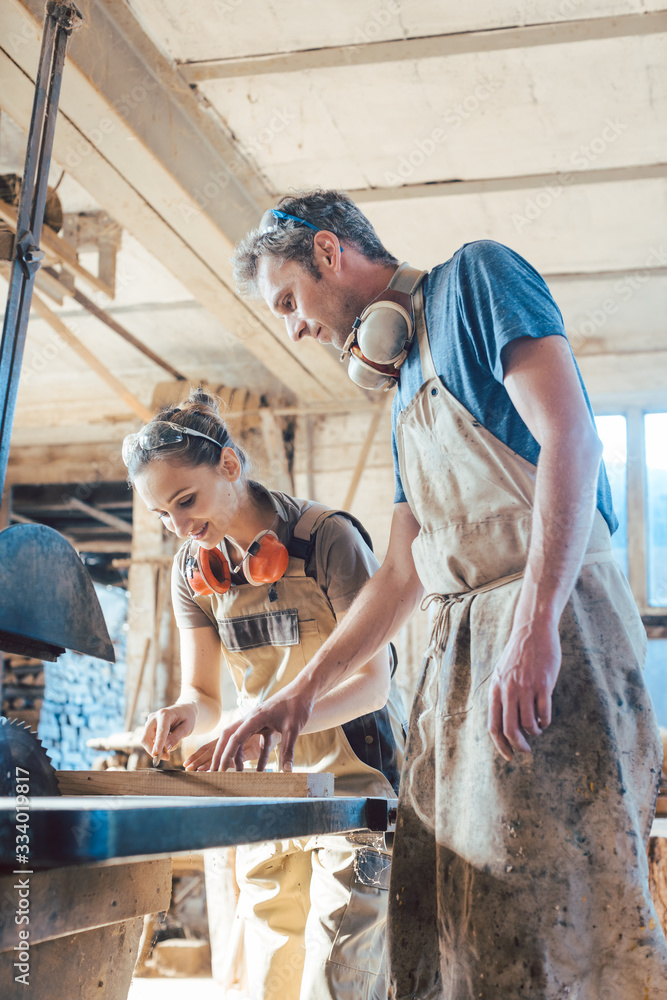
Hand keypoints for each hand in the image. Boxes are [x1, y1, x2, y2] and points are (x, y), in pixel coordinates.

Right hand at [141, 703, 196, 761]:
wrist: (184, 710)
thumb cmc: (187, 718)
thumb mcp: (187, 728)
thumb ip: (176, 737)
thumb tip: (166, 748)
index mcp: (165, 714)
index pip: (160, 731)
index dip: (158, 743)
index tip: (156, 754)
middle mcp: (154, 717)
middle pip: (146, 738)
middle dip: (154, 750)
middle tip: (167, 757)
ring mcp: (149, 721)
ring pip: (146, 741)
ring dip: (156, 748)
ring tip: (171, 747)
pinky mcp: (148, 726)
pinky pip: (149, 740)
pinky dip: (156, 745)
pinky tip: (167, 743)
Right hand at [190, 687, 314, 772]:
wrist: (304, 690)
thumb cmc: (297, 705)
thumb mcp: (293, 729)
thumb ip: (288, 750)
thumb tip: (287, 771)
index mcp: (255, 718)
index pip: (235, 738)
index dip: (226, 755)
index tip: (220, 770)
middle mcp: (251, 718)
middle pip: (229, 737)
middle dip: (221, 753)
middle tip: (214, 770)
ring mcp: (257, 721)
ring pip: (239, 738)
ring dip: (235, 754)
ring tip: (235, 772)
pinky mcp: (264, 724)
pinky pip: (254, 740)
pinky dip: (255, 754)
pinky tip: (260, 769)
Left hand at [487, 620, 561, 760]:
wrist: (533, 631)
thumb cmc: (518, 654)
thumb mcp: (502, 673)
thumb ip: (502, 694)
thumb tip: (504, 719)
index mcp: (496, 690)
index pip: (493, 726)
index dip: (500, 745)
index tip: (508, 755)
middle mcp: (508, 691)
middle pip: (510, 730)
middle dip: (518, 746)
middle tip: (525, 751)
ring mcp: (526, 688)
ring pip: (529, 724)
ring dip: (535, 732)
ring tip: (538, 729)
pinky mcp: (543, 684)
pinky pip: (544, 713)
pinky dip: (545, 721)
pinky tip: (545, 719)